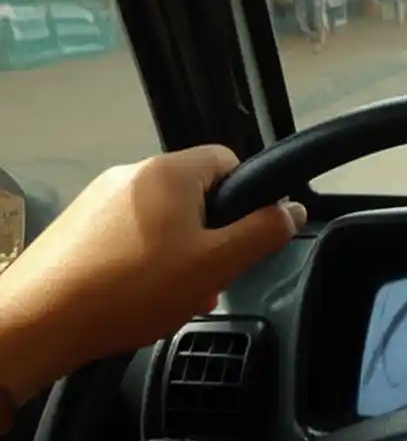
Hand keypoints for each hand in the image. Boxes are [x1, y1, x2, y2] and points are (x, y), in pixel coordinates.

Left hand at [0, 146, 305, 403]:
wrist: (37, 322)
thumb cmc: (132, 288)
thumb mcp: (215, 264)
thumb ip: (263, 233)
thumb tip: (293, 209)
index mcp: (170, 171)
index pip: (229, 161)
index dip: (247, 199)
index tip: (243, 238)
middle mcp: (132, 173)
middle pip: (194, 195)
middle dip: (210, 237)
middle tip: (209, 279)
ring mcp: (97, 199)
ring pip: (161, 219)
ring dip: (178, 254)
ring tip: (172, 297)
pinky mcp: (75, 226)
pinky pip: (127, 234)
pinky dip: (141, 261)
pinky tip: (137, 297)